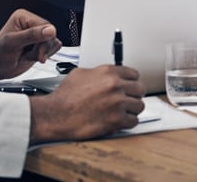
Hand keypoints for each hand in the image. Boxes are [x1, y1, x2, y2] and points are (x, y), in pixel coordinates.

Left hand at [0, 9, 62, 80]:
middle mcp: (31, 24)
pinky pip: (53, 48)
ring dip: (42, 53)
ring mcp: (37, 35)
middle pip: (51, 34)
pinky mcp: (40, 44)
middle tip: (29, 56)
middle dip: (42, 49)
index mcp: (24, 17)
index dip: (44, 40)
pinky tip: (33, 57)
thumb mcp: (12, 43)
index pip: (45, 25)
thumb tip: (50, 30)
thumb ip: (31, 35)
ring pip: (53, 42)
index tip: (38, 53)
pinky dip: (45, 55)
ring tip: (28, 56)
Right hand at [28, 65, 145, 142]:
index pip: (134, 74)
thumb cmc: (65, 96)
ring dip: (132, 110)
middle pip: (140, 89)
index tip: (130, 86)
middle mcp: (115, 86)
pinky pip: (133, 121)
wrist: (56, 115)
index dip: (132, 81)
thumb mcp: (81, 73)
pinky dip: (128, 122)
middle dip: (134, 95)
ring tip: (123, 112)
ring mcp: (117, 103)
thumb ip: (99, 72)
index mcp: (109, 72)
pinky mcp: (116, 120)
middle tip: (128, 100)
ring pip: (139, 106)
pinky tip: (120, 121)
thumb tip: (107, 75)